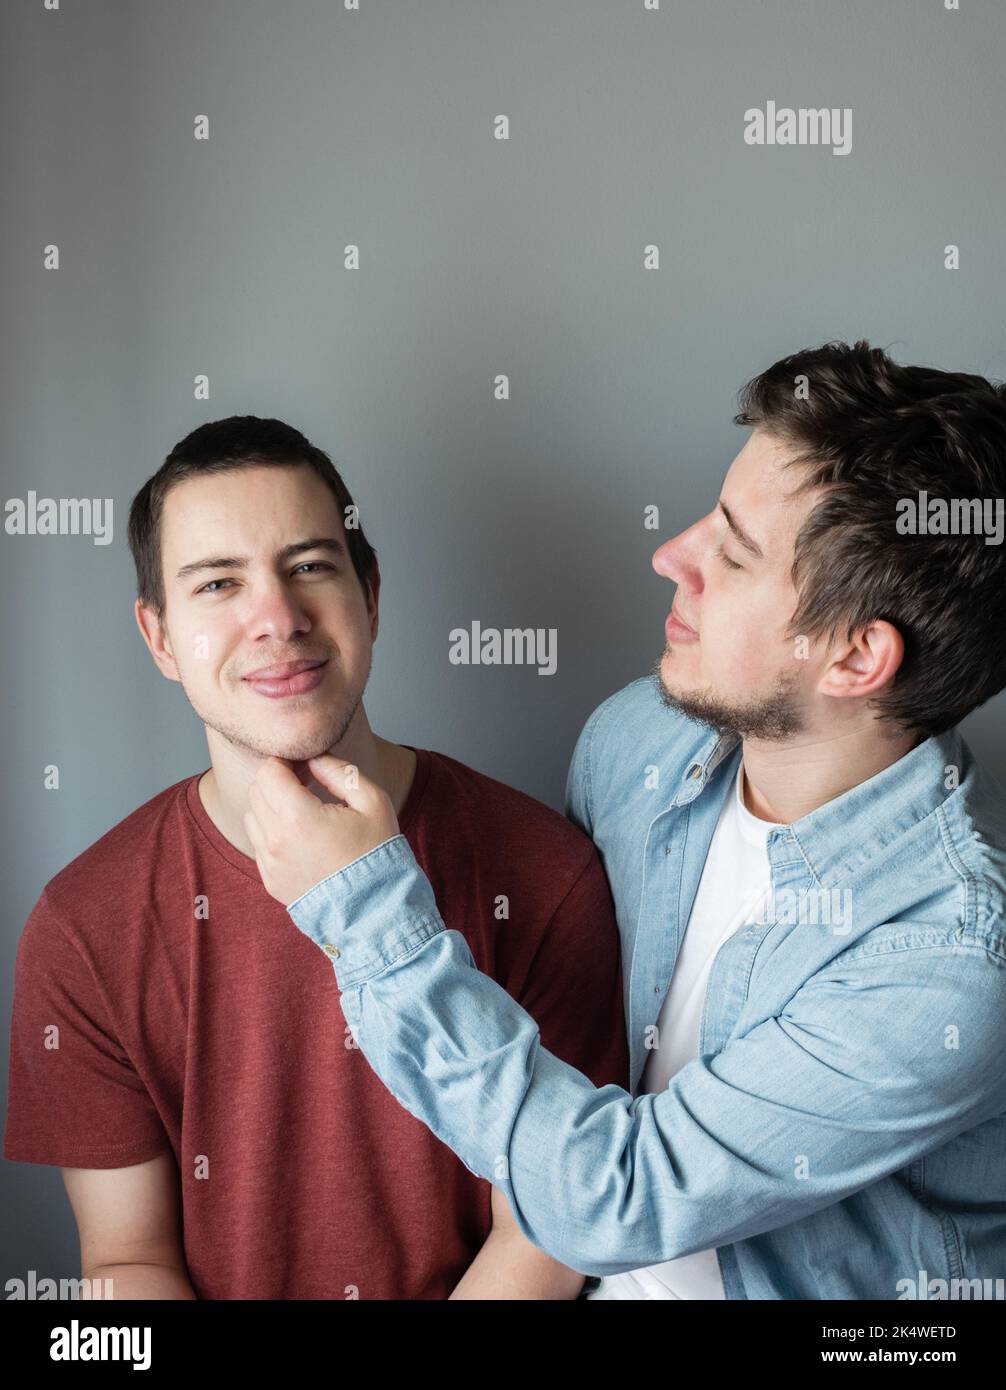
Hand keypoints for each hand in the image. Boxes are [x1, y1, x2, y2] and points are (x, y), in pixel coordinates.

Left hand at [244, 754, 400, 906]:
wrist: (376, 911)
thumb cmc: (378, 854)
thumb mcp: (373, 802)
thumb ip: (340, 771)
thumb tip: (314, 759)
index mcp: (298, 817)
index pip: (268, 771)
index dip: (286, 761)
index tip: (305, 766)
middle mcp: (275, 840)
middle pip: (257, 791)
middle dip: (278, 781)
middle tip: (306, 784)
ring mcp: (270, 864)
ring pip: (253, 817)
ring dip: (272, 807)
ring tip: (304, 813)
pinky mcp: (271, 882)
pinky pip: (259, 845)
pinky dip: (273, 834)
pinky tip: (302, 838)